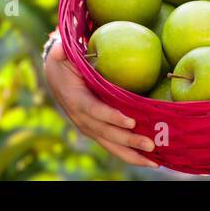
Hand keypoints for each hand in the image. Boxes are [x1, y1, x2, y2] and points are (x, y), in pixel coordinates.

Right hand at [43, 31, 159, 168]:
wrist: (55, 75)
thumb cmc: (64, 60)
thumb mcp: (61, 52)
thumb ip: (61, 50)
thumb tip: (58, 49)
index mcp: (75, 99)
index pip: (94, 111)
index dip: (111, 117)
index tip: (130, 121)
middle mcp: (81, 118)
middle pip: (106, 133)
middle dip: (128, 141)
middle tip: (150, 144)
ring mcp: (89, 127)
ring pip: (110, 144)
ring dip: (132, 154)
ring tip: (154, 161)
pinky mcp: (96, 130)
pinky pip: (112, 144)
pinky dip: (129, 153)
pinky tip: (148, 158)